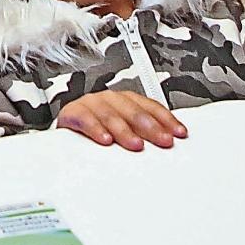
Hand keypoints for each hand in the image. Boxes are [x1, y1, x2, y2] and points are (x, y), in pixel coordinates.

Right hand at [56, 90, 186, 150]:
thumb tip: (167, 144)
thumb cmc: (97, 133)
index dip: (166, 119)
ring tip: (136, 144)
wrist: (65, 132)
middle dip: (150, 126)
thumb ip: (141, 134)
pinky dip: (96, 129)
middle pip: (133, 110)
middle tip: (162, 140)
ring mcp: (92, 104)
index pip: (150, 106)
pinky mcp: (73, 113)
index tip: (179, 134)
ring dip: (125, 130)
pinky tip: (105, 140)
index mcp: (126, 101)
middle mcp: (110, 99)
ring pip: (111, 113)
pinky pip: (86, 119)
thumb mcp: (122, 132)